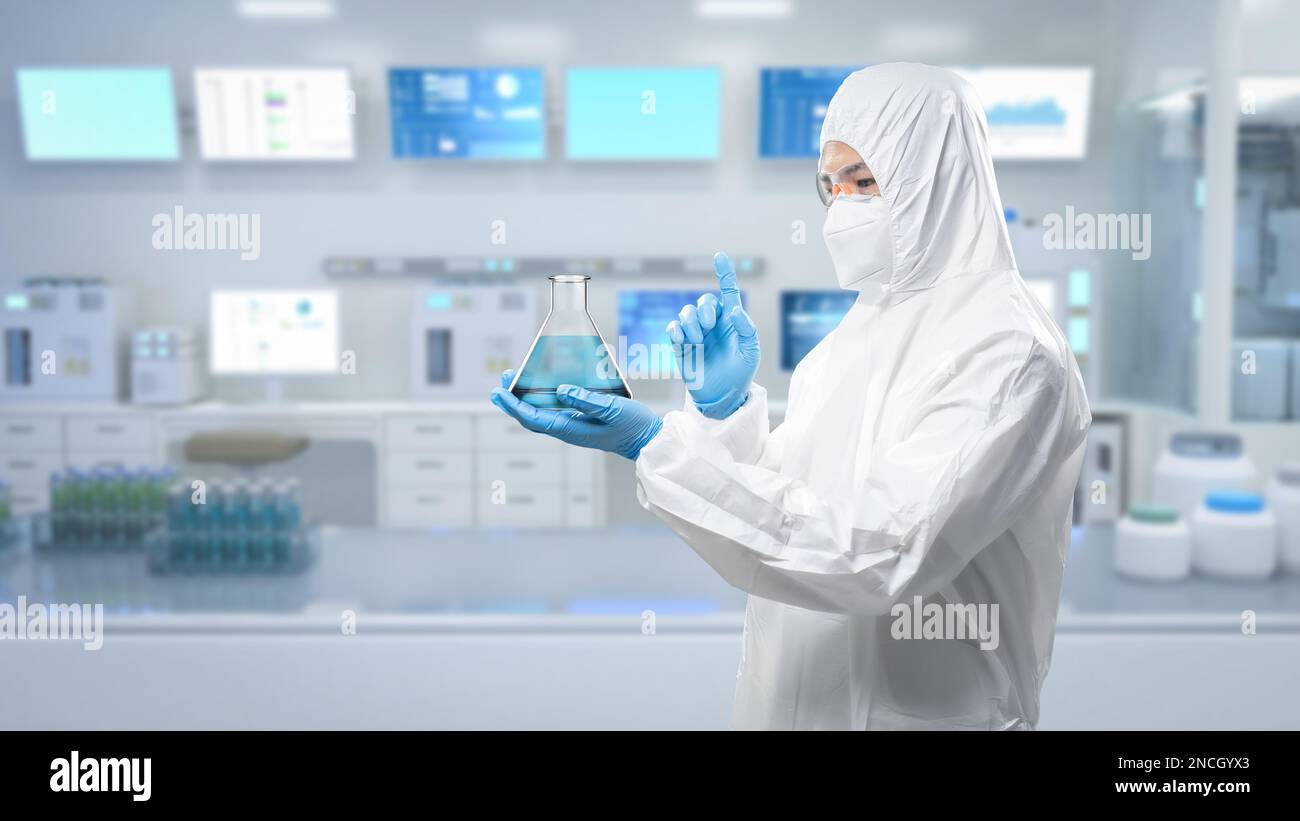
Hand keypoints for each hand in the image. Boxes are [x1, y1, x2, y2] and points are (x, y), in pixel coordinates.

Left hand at [490, 370, 662, 459]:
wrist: (647, 440)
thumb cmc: (633, 426)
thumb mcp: (612, 409)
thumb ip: (586, 400)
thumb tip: (561, 391)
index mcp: (572, 429)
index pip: (534, 419)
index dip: (514, 406)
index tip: (500, 392)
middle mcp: (568, 430)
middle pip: (531, 418)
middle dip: (513, 401)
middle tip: (502, 381)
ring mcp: (573, 427)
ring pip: (540, 415)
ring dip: (525, 399)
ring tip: (514, 381)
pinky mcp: (580, 423)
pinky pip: (553, 413)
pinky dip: (541, 400)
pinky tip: (540, 389)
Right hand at [665, 251, 759, 419]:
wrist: (722, 396)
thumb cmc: (740, 373)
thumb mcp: (750, 352)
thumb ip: (746, 329)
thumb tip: (734, 311)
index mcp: (731, 320)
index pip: (728, 291)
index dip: (724, 273)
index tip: (720, 257)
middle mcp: (713, 323)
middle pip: (703, 301)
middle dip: (704, 309)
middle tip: (709, 325)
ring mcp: (696, 334)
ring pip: (685, 313)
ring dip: (691, 323)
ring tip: (698, 341)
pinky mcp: (681, 345)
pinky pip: (672, 329)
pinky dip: (676, 331)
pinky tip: (684, 341)